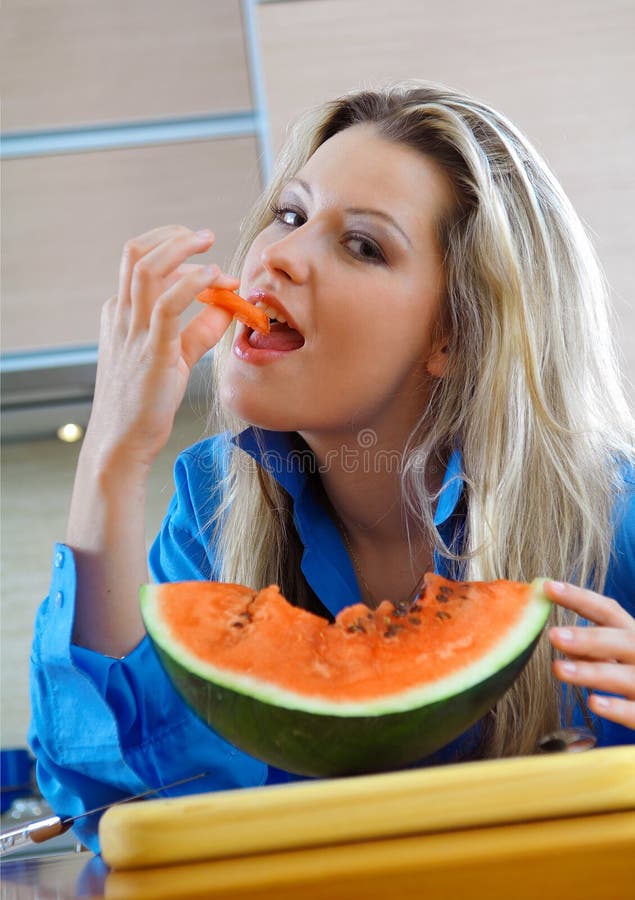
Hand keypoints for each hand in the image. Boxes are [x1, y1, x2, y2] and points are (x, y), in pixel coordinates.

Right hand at [86, 224, 238, 469]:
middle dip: (172, 237)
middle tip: (206, 236)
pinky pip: (167, 305)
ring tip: (209, 245)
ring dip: (180, 248)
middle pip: (136, 253)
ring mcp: (132, 333)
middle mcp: (122, 316)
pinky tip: (213, 280)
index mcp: (120, 314)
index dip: (173, 250)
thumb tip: (229, 305)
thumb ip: (201, 330)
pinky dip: (192, 284)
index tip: (204, 257)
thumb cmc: (146, 402)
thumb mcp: (176, 357)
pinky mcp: (151, 352)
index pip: (138, 262)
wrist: (123, 441)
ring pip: (146, 268)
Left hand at [546, 581, 634, 730]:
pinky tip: (594, 702)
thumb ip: (592, 649)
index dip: (579, 598)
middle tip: (554, 635)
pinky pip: (634, 713)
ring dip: (591, 672)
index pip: (608, 611)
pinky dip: (616, 708)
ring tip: (558, 669)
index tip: (548, 587)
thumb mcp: (618, 657)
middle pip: (620, 641)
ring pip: (623, 676)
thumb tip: (558, 638)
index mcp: (634, 636)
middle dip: (588, 638)